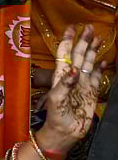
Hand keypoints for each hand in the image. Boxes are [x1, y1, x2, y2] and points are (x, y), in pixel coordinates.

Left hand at [39, 25, 104, 149]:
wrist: (66, 132)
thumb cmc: (56, 116)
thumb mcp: (56, 99)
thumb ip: (64, 84)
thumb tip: (74, 70)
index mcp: (61, 75)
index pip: (63, 53)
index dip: (67, 40)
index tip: (71, 27)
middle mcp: (72, 76)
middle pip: (78, 54)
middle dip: (83, 41)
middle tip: (90, 28)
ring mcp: (82, 83)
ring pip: (88, 62)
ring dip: (92, 50)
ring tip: (98, 38)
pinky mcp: (91, 92)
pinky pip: (96, 76)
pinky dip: (100, 68)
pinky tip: (104, 61)